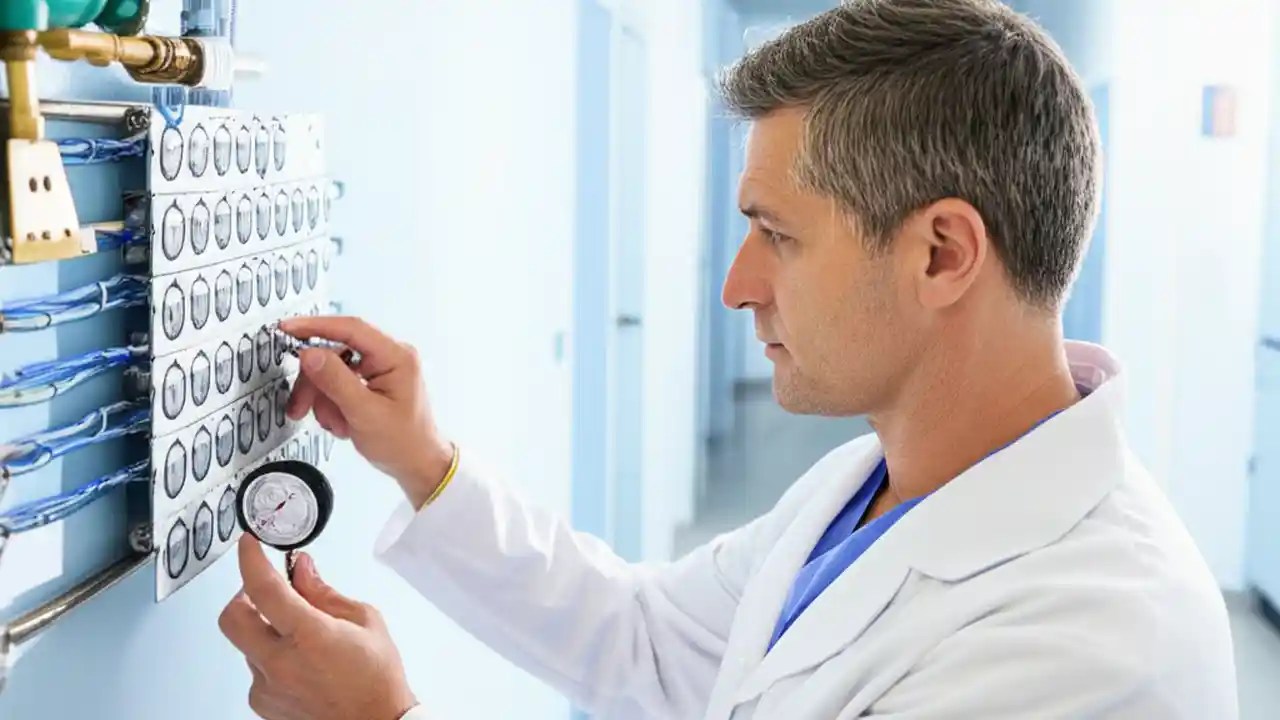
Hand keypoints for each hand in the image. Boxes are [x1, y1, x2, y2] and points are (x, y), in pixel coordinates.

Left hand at [219, 535, 418, 719]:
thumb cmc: (377, 680)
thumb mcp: (365, 620)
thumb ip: (325, 593)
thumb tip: (301, 570)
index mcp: (308, 636)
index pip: (263, 588)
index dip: (250, 559)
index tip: (249, 545)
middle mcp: (280, 663)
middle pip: (232, 617)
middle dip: (243, 596)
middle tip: (266, 590)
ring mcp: (268, 687)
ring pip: (246, 643)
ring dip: (265, 630)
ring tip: (301, 637)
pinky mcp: (264, 704)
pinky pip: (256, 669)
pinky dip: (271, 658)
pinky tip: (301, 663)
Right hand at [279, 315, 452, 506]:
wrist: (417, 465)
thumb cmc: (403, 442)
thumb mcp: (364, 413)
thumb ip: (335, 381)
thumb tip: (309, 353)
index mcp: (396, 356)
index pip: (351, 328)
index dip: (315, 326)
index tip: (287, 329)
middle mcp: (389, 357)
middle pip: (336, 353)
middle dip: (315, 382)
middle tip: (300, 405)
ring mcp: (380, 370)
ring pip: (333, 371)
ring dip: (324, 399)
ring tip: (334, 423)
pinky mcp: (371, 383)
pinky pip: (339, 384)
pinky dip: (332, 404)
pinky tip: (342, 423)